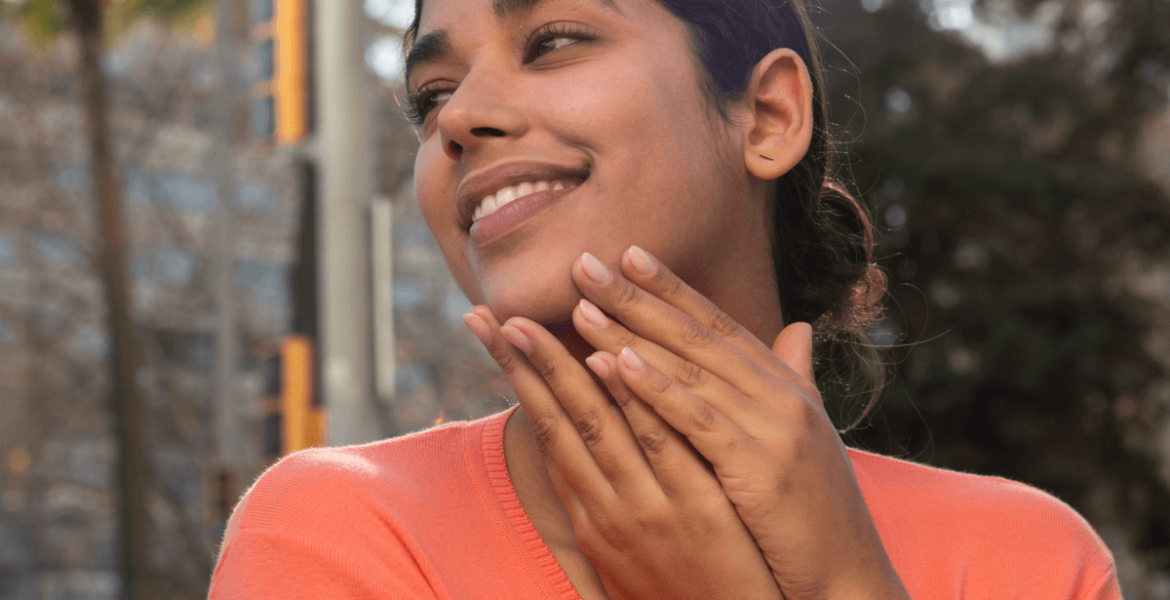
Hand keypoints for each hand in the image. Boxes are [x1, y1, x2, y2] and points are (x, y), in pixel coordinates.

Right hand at [462, 306, 784, 599]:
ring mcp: (647, 508)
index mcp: (591, 514)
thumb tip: (588, 458)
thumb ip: (611, 500)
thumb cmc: (683, 591)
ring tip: (533, 321)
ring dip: (563, 367)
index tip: (494, 340)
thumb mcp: (628, 553)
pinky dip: (634, 398)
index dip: (519, 384)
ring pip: (597, 423)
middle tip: (491, 314)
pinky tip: (615, 358)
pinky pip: (660, 442)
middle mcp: (606, 507)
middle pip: (558, 420)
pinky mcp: (695, 511)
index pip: (548, 434)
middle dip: (524, 365)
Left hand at [561, 247, 909, 599]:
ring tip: (581, 307)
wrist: (848, 578)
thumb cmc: (817, 512)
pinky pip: (697, 419)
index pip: (721, 324)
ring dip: (630, 335)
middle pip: (697, 336)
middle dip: (638, 298)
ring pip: (690, 370)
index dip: (673, 288)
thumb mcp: (808, 436)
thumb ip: (796, 378)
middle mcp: (782, 398)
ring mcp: (773, 430)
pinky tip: (616, 363)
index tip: (628, 254)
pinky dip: (655, 388)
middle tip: (585, 264)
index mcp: (788, 388)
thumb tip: (799, 327)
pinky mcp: (759, 467)